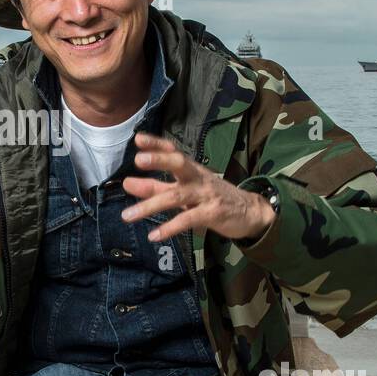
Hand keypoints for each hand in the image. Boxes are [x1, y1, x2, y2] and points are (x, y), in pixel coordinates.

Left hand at [121, 132, 275, 243]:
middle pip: (179, 163)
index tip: (138, 139)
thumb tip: (127, 184)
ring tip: (127, 215)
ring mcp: (206, 194)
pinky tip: (154, 235)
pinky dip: (170, 228)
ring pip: (177, 196)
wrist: (249, 213)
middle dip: (159, 160)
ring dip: (151, 205)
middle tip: (138, 160)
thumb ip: (155, 187)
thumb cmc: (211, 198)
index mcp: (190, 169)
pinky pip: (188, 219)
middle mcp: (197, 177)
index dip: (157, 144)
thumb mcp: (183, 191)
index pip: (173, 151)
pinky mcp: (212, 213)